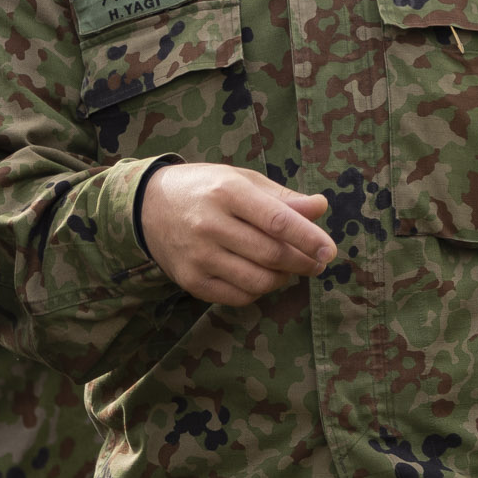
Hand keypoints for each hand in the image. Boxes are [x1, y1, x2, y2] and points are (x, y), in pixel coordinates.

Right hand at [141, 163, 333, 305]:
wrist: (148, 206)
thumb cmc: (206, 188)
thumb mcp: (242, 180)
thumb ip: (282, 197)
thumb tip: (320, 207)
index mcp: (227, 192)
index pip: (277, 221)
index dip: (309, 238)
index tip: (329, 251)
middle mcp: (210, 225)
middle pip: (271, 254)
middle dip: (302, 262)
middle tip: (316, 262)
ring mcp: (198, 256)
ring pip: (257, 281)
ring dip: (282, 279)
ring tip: (287, 268)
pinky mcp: (190, 281)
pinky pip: (238, 297)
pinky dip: (258, 291)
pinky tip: (260, 276)